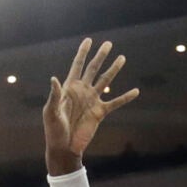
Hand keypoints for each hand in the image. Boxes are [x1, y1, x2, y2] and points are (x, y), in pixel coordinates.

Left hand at [43, 37, 139, 172]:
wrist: (64, 146)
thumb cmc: (54, 129)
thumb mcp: (51, 112)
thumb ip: (55, 95)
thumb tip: (54, 79)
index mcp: (69, 87)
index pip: (77, 65)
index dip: (82, 53)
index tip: (88, 40)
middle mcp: (82, 91)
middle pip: (93, 69)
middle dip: (100, 56)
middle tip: (108, 43)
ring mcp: (92, 100)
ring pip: (105, 81)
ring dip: (113, 70)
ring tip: (122, 58)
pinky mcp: (100, 112)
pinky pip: (115, 103)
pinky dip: (125, 97)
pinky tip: (136, 91)